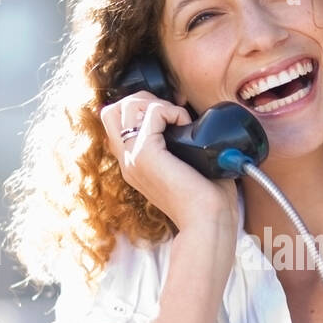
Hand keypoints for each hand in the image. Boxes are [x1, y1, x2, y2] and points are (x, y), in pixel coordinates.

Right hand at [98, 91, 238, 236]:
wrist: (208, 222)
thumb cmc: (208, 201)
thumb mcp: (187, 168)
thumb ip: (181, 146)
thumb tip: (194, 123)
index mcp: (135, 165)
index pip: (117, 123)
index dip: (142, 109)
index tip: (173, 116)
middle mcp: (128, 161)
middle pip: (114, 110)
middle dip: (144, 100)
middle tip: (172, 115)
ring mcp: (133, 158)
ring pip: (128, 106)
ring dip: (158, 104)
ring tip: (179, 121)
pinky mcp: (145, 155)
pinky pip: (152, 113)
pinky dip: (173, 111)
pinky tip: (186, 126)